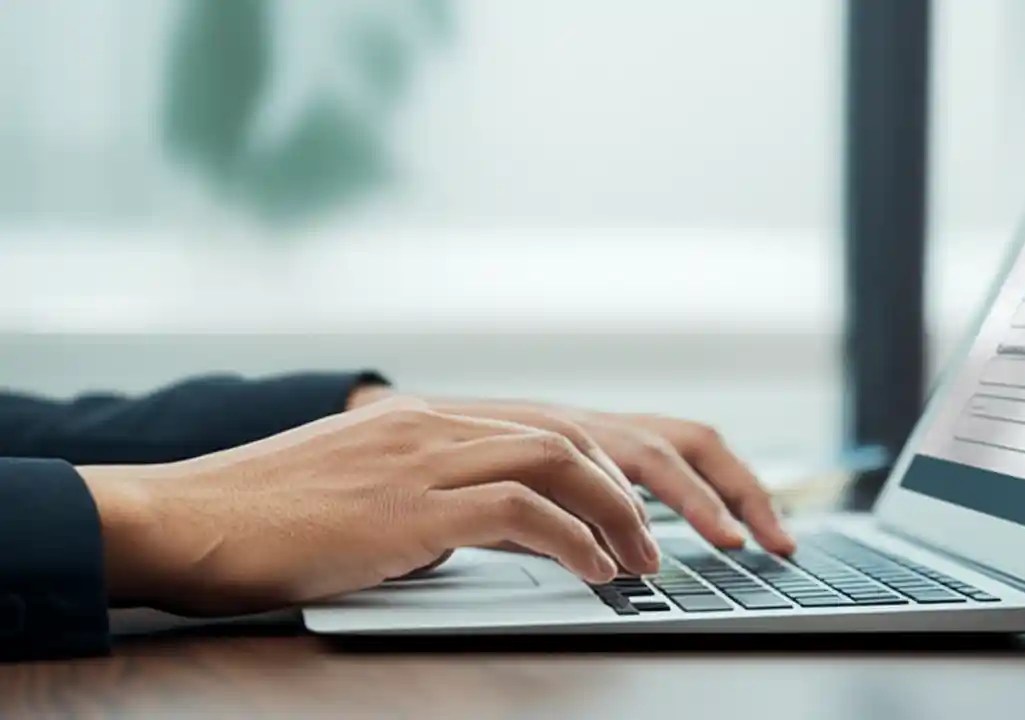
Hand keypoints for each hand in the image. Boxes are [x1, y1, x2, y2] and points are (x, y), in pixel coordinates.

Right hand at [80, 397, 656, 615]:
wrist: (187, 520)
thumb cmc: (258, 518)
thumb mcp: (352, 488)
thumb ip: (416, 493)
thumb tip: (467, 529)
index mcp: (418, 420)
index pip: (535, 431)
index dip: (593, 473)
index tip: (620, 514)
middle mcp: (428, 427)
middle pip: (560, 440)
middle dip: (620, 492)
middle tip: (647, 544)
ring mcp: (419, 462)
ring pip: (553, 464)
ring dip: (611, 516)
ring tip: (636, 563)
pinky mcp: (408, 510)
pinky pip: (519, 513)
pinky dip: (571, 540)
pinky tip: (591, 569)